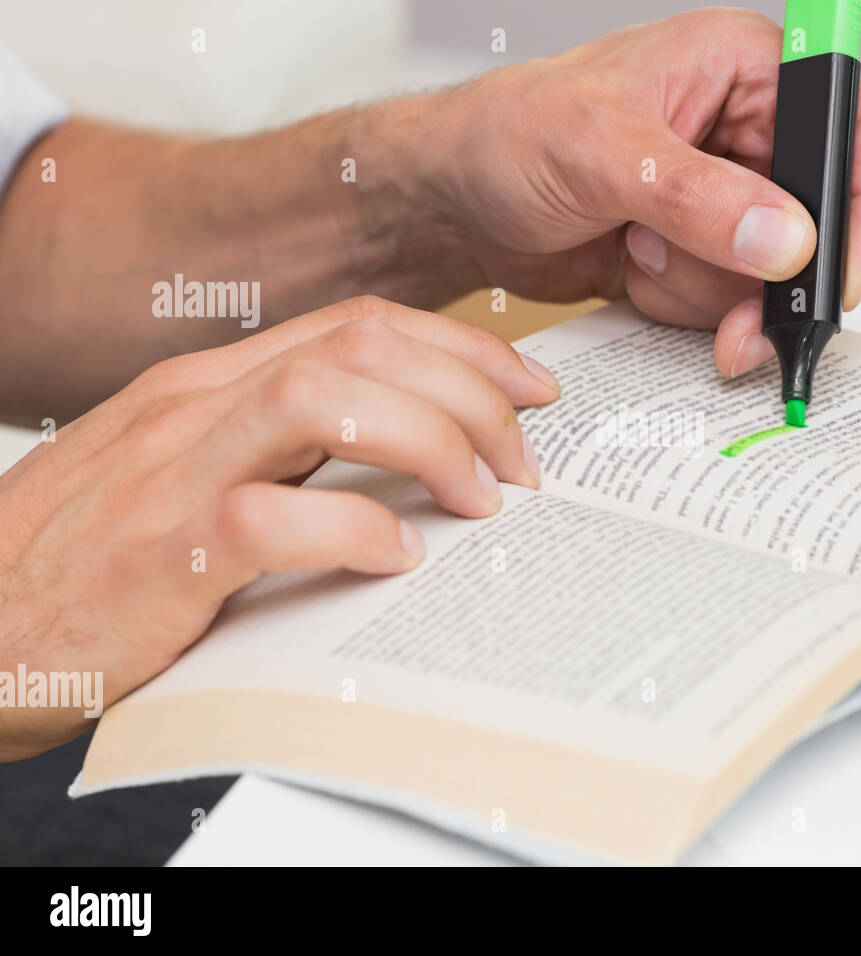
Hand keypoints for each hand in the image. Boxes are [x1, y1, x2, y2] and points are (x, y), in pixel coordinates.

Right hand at [0, 296, 559, 759]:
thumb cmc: (91, 559)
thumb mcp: (189, 474)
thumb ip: (280, 453)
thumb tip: (404, 458)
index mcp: (212, 385)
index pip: (359, 325)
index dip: (461, 347)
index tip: (528, 388)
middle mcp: (198, 407)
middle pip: (362, 346)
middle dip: (470, 390)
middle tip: (525, 456)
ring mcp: (174, 473)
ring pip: (325, 400)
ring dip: (430, 441)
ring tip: (480, 499)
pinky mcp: (160, 556)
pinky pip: (272, 519)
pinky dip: (354, 532)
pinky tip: (397, 558)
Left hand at [401, 8, 860, 377]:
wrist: (457, 201)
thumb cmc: (509, 136)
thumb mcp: (601, 153)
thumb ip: (697, 197)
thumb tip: (784, 238)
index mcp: (744, 69)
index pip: (852, 130)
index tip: (840, 278)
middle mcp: (746, 131)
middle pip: (820, 224)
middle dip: (767, 278)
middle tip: (734, 316)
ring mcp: (726, 199)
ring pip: (773, 277)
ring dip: (705, 289)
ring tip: (638, 247)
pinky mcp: (701, 252)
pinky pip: (730, 303)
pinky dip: (683, 305)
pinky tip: (633, 268)